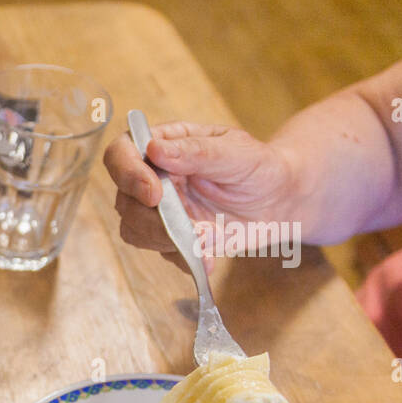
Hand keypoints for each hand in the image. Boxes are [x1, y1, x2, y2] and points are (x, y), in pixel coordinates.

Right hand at [102, 122, 299, 272]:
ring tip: (209, 239)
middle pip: (124, 199)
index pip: (121, 153)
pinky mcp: (170, 236)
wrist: (280, 201)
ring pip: (134, 229)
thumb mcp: (237, 153)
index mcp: (164, 145)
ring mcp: (159, 209)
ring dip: (167, 240)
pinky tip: (208, 257)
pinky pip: (160, 252)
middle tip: (188, 229)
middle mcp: (153, 177)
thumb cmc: (259, 167)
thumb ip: (197, 152)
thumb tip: (155, 149)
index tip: (154, 193)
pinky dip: (183, 257)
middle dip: (151, 219)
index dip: (128, 173)